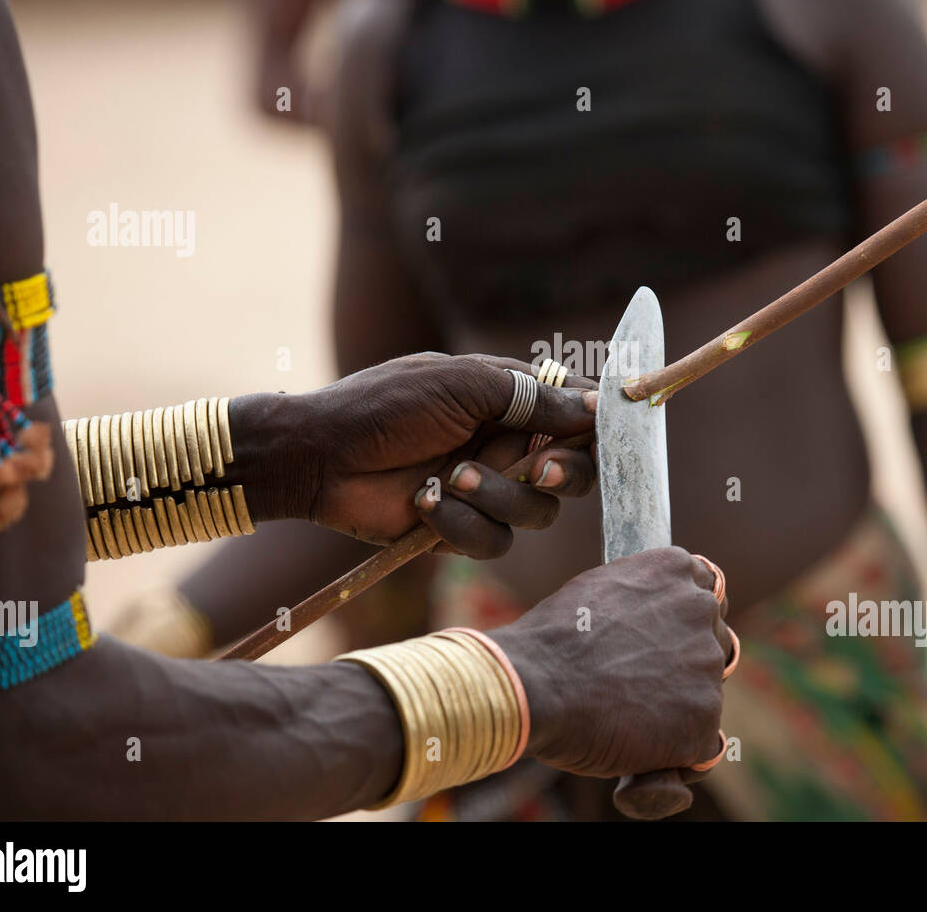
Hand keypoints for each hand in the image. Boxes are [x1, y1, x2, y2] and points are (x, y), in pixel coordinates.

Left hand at [235, 354, 597, 553]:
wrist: (319, 456)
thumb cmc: (386, 405)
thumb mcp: (464, 385)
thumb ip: (533, 398)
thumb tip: (596, 407)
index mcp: (512, 403)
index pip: (577, 418)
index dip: (597, 430)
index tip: (607, 436)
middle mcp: (507, 447)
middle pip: (575, 473)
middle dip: (566, 473)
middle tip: (543, 471)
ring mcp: (486, 490)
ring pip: (538, 512)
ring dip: (498, 496)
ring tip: (451, 477)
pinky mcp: (460, 531)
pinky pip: (493, 542)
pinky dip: (462, 524)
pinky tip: (425, 503)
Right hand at [487, 547, 731, 780]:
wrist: (533, 686)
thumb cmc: (552, 643)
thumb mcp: (599, 591)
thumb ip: (640, 600)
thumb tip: (650, 622)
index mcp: (675, 568)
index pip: (706, 593)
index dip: (684, 622)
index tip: (662, 640)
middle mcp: (700, 608)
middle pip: (712, 641)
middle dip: (685, 662)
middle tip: (637, 682)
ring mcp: (707, 664)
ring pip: (706, 692)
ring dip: (677, 706)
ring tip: (626, 716)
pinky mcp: (704, 716)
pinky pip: (702, 742)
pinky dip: (676, 750)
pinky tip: (638, 748)